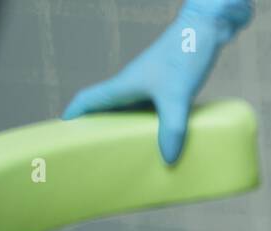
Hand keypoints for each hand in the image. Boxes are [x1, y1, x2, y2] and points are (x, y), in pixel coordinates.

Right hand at [61, 0, 253, 163]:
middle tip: (99, 154)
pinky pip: (153, 109)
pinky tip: (166, 140)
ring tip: (131, 154)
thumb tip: (167, 160)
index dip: (74, 116)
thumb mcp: (178, 96)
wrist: (205, 30)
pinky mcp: (168, 85)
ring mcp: (151, 84)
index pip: (88, 100)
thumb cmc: (185, 56)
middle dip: (100, 129)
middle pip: (108, 109)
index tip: (65, 135)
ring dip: (128, 129)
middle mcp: (133, 84)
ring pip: (132, 110)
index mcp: (124, 85)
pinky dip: (153, 125)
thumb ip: (172, 128)